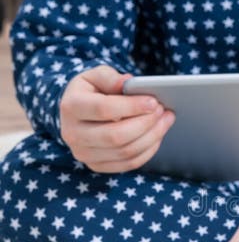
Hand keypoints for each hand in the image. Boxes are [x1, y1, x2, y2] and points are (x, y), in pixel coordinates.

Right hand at [59, 65, 174, 172]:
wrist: (77, 113)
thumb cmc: (91, 91)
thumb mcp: (95, 76)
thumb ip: (109, 77)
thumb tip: (127, 82)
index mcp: (71, 106)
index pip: (103, 109)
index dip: (132, 106)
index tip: (153, 102)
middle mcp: (72, 133)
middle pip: (116, 136)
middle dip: (145, 123)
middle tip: (163, 110)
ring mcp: (83, 153)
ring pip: (125, 151)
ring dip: (152, 136)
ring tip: (166, 120)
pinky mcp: (96, 166)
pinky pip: (128, 163)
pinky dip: (148, 150)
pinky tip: (157, 135)